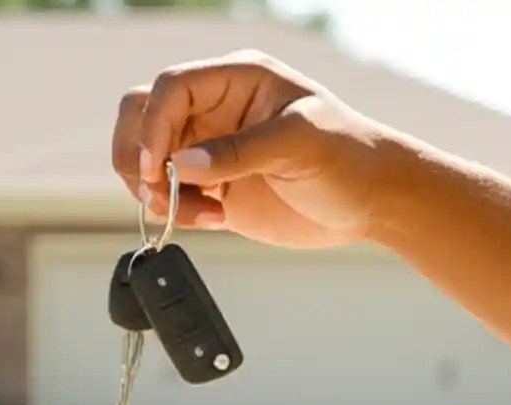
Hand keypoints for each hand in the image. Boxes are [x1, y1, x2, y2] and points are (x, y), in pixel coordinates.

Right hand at [112, 50, 388, 247]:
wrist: (371, 202)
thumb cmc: (349, 156)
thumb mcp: (301, 144)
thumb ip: (240, 152)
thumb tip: (182, 166)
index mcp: (236, 79)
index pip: (171, 88)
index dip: (154, 125)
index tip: (160, 167)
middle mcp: (214, 110)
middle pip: (141, 116)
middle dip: (139, 155)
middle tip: (158, 191)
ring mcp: (209, 149)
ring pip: (146, 158)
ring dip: (152, 189)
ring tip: (194, 212)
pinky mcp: (211, 188)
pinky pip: (167, 195)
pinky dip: (174, 212)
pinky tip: (212, 219)